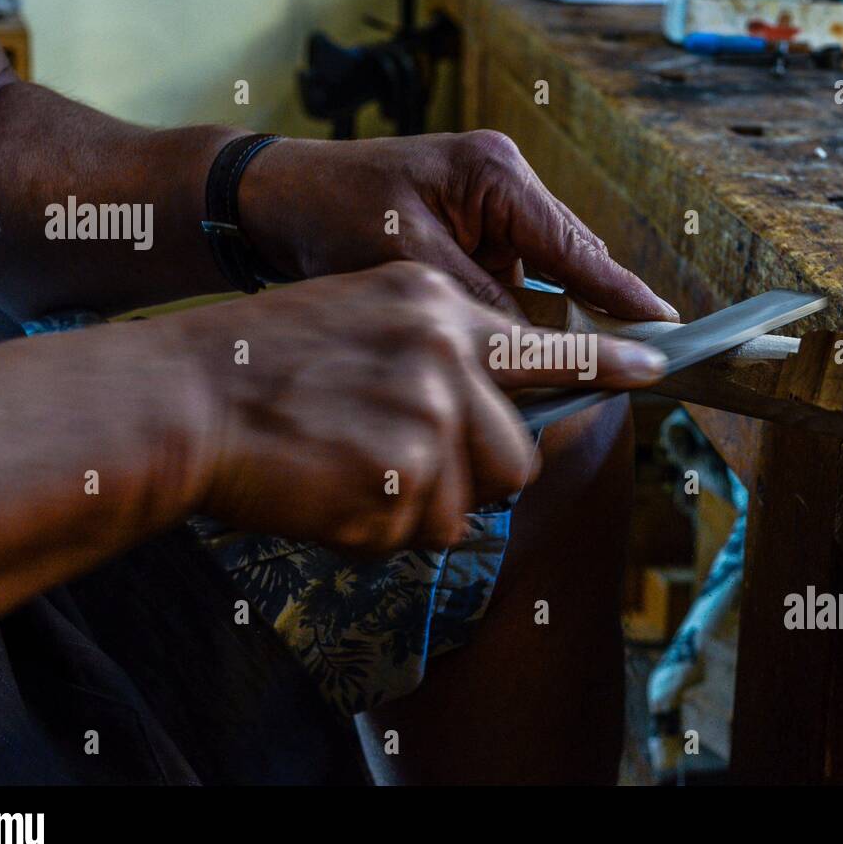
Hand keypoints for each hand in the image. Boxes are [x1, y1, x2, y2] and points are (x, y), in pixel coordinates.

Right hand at [168, 262, 666, 551]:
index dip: (609, 365)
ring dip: (425, 506)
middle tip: (409, 463)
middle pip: (519, 455)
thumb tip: (503, 399)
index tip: (658, 369)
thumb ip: (442, 346)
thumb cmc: (263, 359)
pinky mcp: (400, 484)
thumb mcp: (362, 312)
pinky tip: (333, 492)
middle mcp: (445, 359)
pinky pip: (421, 535)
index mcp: (436, 308)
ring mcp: (426, 421)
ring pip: (475, 503)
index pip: (549, 345)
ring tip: (356, 471)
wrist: (183, 399)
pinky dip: (383, 530)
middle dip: (478, 475)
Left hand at [239, 131, 679, 322]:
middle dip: (599, 307)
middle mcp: (501, 182)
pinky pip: (514, 275)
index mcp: (495, 175)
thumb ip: (482, 303)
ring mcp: (487, 204)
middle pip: (570, 256)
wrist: (274, 199)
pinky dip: (521, 311)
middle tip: (641, 356)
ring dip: (557, 315)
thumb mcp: (411, 266)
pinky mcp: (470, 226)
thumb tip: (536, 350)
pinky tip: (531, 349)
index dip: (622, 293)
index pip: (574, 246)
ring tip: (596, 360)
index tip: (667, 328)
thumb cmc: (332, 215)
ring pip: (544, 271)